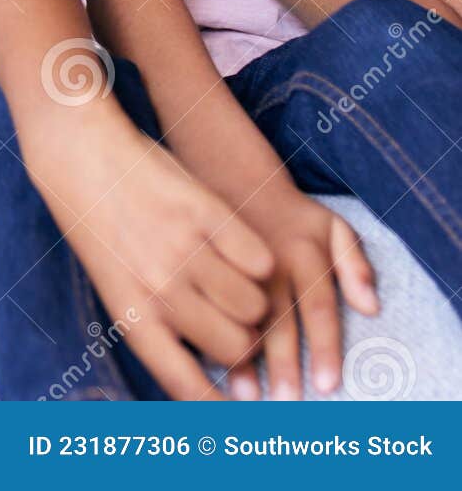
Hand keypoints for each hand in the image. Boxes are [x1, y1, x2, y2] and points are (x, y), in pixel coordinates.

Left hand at [26, 117, 273, 400]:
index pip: (186, 383)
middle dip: (243, 340)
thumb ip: (159, 320)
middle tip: (234, 319)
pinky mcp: (205, 211)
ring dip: (254, 299)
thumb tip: (210, 363)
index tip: (242, 418)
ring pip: (255, 304)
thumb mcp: (116, 284)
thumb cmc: (100, 224)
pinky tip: (238, 247)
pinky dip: (259, 260)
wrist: (81, 154)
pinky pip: (259, 258)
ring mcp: (184, 248)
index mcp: (132, 315)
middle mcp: (159, 288)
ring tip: (233, 278)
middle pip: (236, 345)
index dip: (219, 409)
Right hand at [226, 178, 377, 399]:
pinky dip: (210, 337)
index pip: (319, 306)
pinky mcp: (210, 267)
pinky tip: (209, 366)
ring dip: (244, 358)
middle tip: (288, 403)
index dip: (324, 346)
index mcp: (304, 254)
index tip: (327, 385)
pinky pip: (211, 306)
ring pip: (241, 317)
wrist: (238, 180)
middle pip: (279, 320)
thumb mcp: (332, 226)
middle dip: (283, 363)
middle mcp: (270, 264)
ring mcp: (236, 266)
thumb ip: (355, 264)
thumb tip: (373, 308)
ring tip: (247, 398)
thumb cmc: (296, 219)